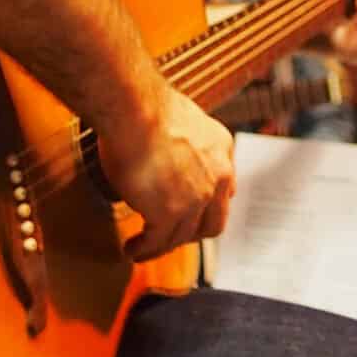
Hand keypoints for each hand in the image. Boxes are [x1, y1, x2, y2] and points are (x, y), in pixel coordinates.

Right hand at [95, 87, 234, 261]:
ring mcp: (196, 198)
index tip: (190, 214)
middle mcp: (218, 178)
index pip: (224, 194)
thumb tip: (174, 152)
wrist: (135, 109)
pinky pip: (157, 241)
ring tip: (143, 248)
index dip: (206, 208)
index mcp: (222, 152)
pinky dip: (145, 249)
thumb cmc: (147, 107)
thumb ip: (190, 142)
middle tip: (169, 237)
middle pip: (211, 224)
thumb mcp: (185, 119)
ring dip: (162, 246)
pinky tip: (132, 249)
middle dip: (190, 234)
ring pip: (182, 236)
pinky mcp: (170, 213)